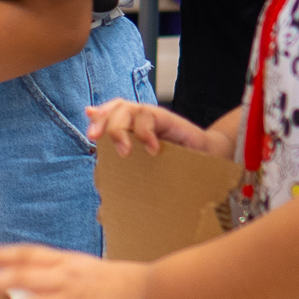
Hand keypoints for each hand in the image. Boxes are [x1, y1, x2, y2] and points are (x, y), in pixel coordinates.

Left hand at [87, 99, 230, 158]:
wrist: (207, 157)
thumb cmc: (174, 162)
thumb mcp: (143, 163)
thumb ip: (123, 161)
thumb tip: (99, 191)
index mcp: (133, 125)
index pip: (112, 111)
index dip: (99, 117)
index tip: (91, 134)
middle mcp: (144, 117)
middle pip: (119, 107)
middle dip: (105, 122)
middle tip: (97, 139)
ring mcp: (157, 117)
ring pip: (132, 109)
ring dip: (122, 128)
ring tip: (125, 152)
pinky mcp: (170, 120)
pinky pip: (152, 117)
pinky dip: (147, 133)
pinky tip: (152, 150)